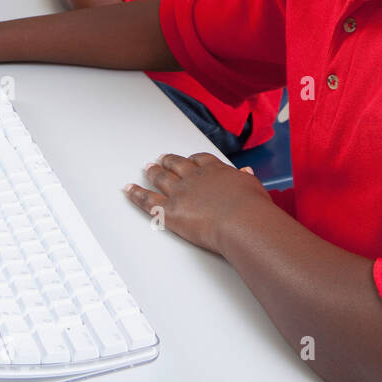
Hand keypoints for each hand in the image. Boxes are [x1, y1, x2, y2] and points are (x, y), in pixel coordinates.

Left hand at [124, 153, 272, 253]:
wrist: (242, 222)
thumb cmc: (252, 209)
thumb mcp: (253, 187)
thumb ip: (245, 180)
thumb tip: (246, 173)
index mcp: (215, 170)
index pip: (200, 160)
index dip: (191, 160)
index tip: (188, 159)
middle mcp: (195, 177)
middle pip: (176, 165)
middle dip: (168, 161)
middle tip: (161, 159)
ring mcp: (180, 192)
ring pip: (160, 178)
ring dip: (152, 172)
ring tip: (147, 169)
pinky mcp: (170, 211)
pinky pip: (147, 200)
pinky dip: (136, 194)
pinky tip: (129, 189)